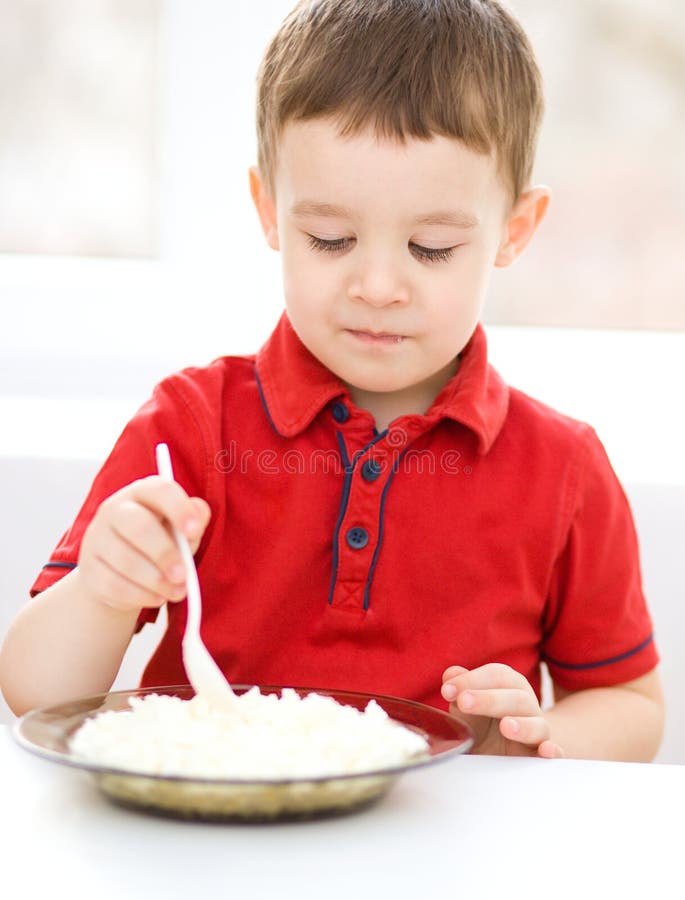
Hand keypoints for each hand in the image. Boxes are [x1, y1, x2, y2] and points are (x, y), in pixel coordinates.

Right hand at [78, 476, 210, 612]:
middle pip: (138, 526)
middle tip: (183, 575)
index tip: (195, 531)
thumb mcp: (180, 529)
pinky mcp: (89, 568)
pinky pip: (114, 585)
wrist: (120, 569)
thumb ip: (194, 520)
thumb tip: (200, 512)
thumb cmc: (159, 541)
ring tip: (176, 591)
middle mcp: (114, 509)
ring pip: (126, 560)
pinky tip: (157, 597)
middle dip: (165, 553)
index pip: (159, 491)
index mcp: (142, 493)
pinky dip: (141, 595)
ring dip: (157, 581)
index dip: (179, 509)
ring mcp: (97, 538)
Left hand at [441, 663, 564, 757]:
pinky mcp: (542, 756)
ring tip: (505, 726)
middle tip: (464, 702)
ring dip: (523, 725)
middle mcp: (526, 705)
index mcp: (509, 685)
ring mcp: (538, 730)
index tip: (447, 690)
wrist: (499, 756)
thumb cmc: (481, 725)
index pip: (496, 675)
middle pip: (516, 697)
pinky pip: (556, 753)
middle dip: (489, 699)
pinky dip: (554, 751)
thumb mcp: (466, 709)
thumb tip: (450, 675)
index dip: (472, 679)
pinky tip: (546, 751)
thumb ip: (459, 691)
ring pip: (537, 724)